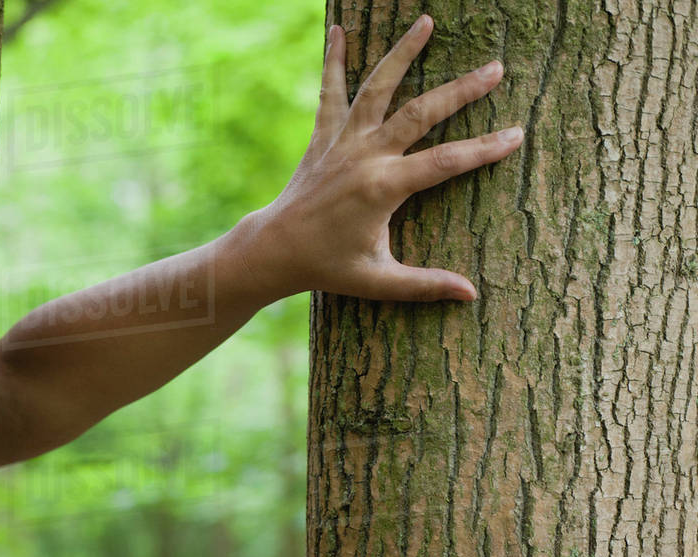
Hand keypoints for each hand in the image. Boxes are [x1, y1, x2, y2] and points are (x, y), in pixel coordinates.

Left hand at [233, 15, 522, 303]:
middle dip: (460, 90)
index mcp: (382, 189)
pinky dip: (332, 61)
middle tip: (496, 68)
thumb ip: (424, 285)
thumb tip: (471, 295)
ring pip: (375, 88)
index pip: (444, 162)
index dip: (483, 149)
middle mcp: (363, 157)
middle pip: (419, 113)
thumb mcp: (377, 280)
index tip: (517, 134)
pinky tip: (336, 28)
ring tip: (426, 20)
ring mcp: (341, 142)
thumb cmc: (326, 268)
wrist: (273, 250)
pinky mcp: (321, 137)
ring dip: (401, 53)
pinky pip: (328, 93)